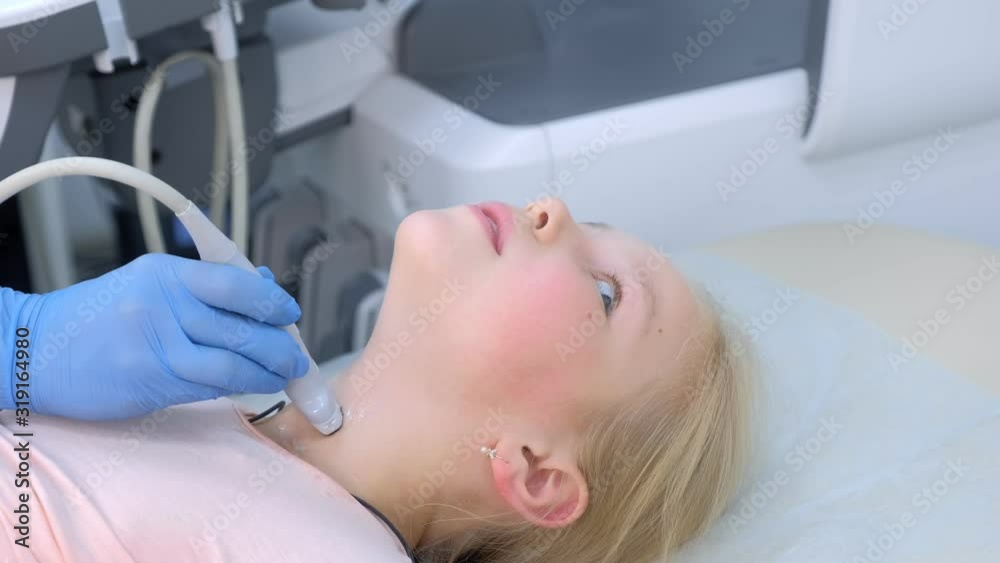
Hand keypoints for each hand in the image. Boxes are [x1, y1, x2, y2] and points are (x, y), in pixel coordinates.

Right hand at [2, 254, 308, 419]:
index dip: (273, 302)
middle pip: (243, 328)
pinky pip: (209, 387)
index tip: (290, 314)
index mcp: (166, 273)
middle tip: (297, 358)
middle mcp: (163, 306)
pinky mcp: (150, 382)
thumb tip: (266, 287)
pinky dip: (238, 388)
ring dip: (267, 373)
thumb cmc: (99, 317)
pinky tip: (251, 386)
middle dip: (281, 347)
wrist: (33, 351)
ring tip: (282, 376)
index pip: (237, 284)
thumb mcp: (150, 284)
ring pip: (232, 364)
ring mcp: (156, 346)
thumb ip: (206, 286)